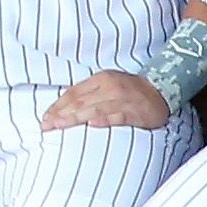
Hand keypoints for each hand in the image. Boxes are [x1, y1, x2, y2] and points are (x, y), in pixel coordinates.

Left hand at [40, 70, 171, 133]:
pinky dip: (105, 120)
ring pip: (96, 108)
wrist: (162, 91)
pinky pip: (118, 116)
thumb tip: (63, 110)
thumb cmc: (130, 91)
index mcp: (101, 79)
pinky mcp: (136, 112)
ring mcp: (124, 100)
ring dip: (77, 118)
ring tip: (61, 126)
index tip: (44, 119)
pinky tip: (92, 125)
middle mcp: (110, 87)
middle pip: (81, 101)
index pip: (73, 93)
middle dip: (62, 114)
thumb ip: (87, 94)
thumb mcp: (107, 85)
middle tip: (47, 126)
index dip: (57, 106)